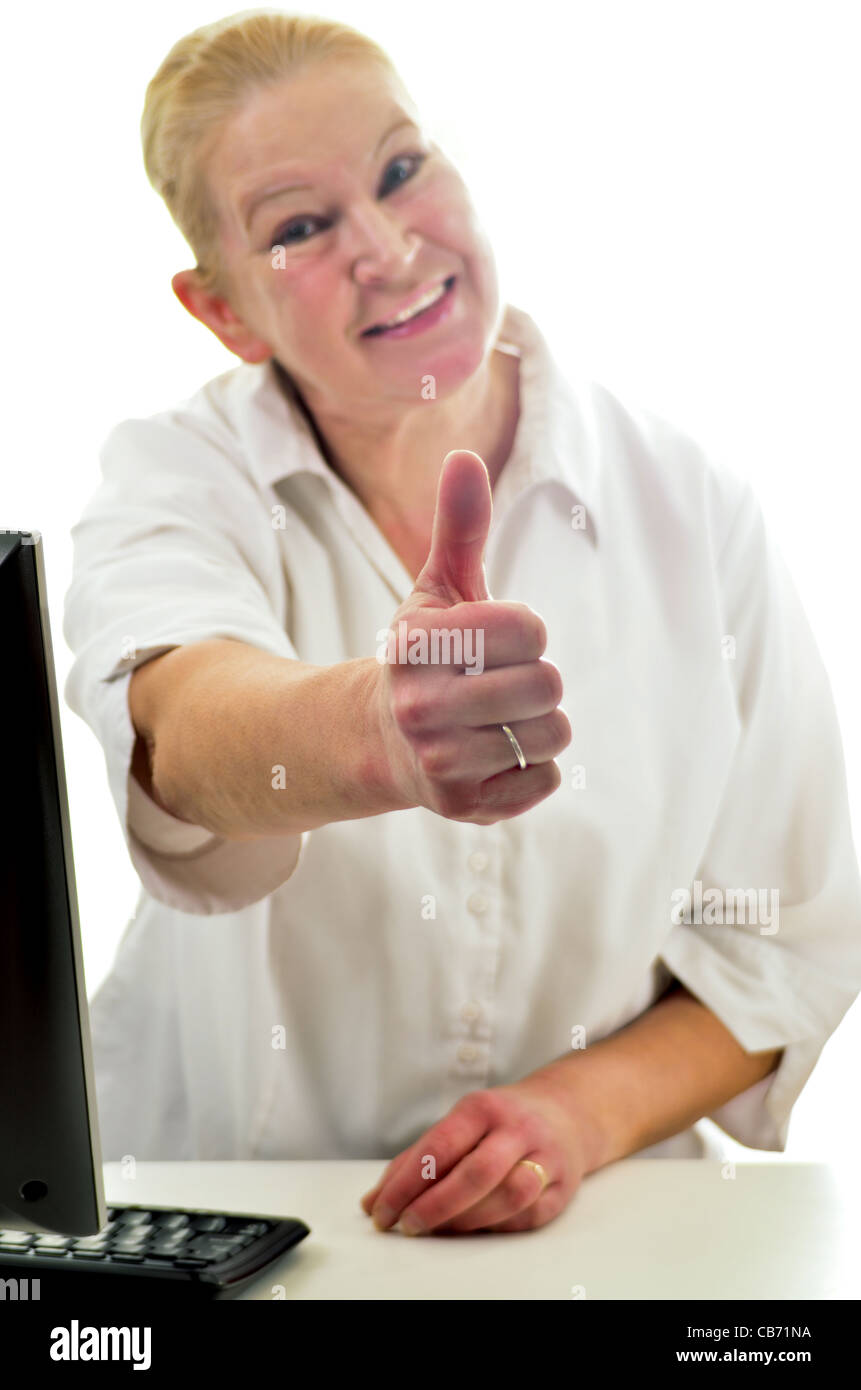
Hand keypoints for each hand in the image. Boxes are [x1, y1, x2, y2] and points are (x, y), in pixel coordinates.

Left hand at [359, 1076, 594, 1234]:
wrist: (565, 1112)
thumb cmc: (499, 1122)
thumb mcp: (458, 1124)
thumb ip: (414, 1161)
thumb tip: (372, 1203)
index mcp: (482, 1107)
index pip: (439, 1146)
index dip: (407, 1184)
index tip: (382, 1211)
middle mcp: (516, 1128)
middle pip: (477, 1173)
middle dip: (436, 1206)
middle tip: (408, 1226)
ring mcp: (545, 1157)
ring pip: (509, 1196)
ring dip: (467, 1221)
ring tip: (438, 1229)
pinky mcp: (562, 1187)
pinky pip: (528, 1216)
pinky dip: (496, 1228)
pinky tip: (473, 1229)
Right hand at [369, 449, 570, 824]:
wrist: (381, 740)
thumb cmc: (427, 655)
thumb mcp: (436, 589)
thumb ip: (457, 526)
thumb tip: (465, 456)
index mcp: (415, 644)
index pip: (528, 628)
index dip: (522, 631)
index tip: (491, 642)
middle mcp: (421, 706)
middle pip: (547, 684)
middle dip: (534, 680)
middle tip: (498, 685)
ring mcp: (441, 761)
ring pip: (553, 732)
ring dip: (538, 723)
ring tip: (498, 720)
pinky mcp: (464, 805)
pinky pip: (546, 777)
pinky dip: (533, 766)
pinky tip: (495, 755)